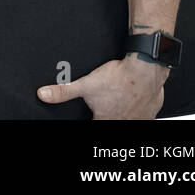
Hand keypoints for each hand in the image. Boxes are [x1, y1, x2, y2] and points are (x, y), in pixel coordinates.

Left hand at [37, 55, 166, 117]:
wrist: (144, 70)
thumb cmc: (118, 78)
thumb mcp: (85, 84)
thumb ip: (64, 91)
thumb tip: (44, 95)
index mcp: (105, 119)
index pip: (92, 125)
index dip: (90, 119)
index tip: (91, 115)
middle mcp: (122, 122)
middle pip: (109, 122)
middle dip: (105, 115)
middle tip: (105, 105)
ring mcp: (139, 118)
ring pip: (128, 120)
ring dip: (121, 114)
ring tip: (117, 102)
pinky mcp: (151, 112)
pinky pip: (144, 116)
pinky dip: (137, 110)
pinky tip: (133, 101)